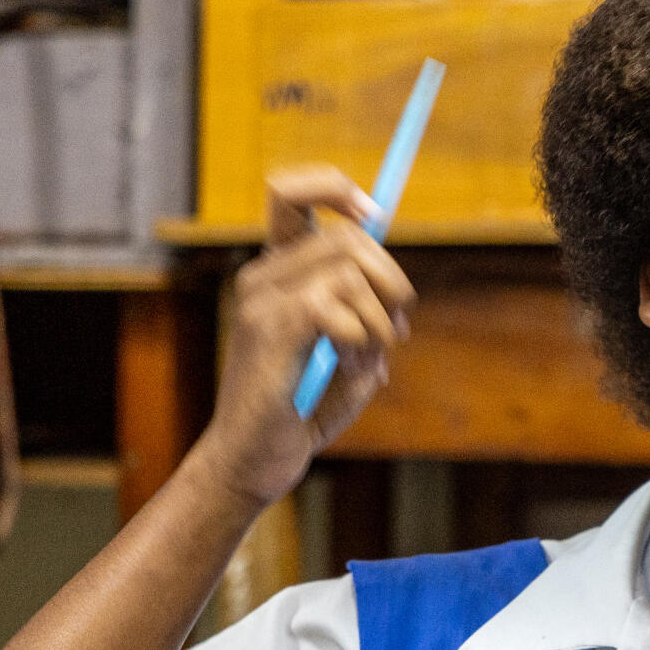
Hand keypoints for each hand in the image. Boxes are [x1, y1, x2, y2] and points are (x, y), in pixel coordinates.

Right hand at [191, 165, 415, 509]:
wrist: (253, 461)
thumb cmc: (300, 412)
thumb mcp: (348, 354)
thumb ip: (367, 314)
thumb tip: (396, 289)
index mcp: (277, 274)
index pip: (289, 192)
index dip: (334, 188)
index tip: (374, 211)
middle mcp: (264, 276)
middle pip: (351, 237)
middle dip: (393, 283)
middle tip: (395, 330)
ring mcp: (262, 299)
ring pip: (354, 274)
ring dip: (380, 324)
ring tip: (362, 362)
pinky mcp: (271, 328)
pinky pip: (341, 310)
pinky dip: (361, 342)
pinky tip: (346, 369)